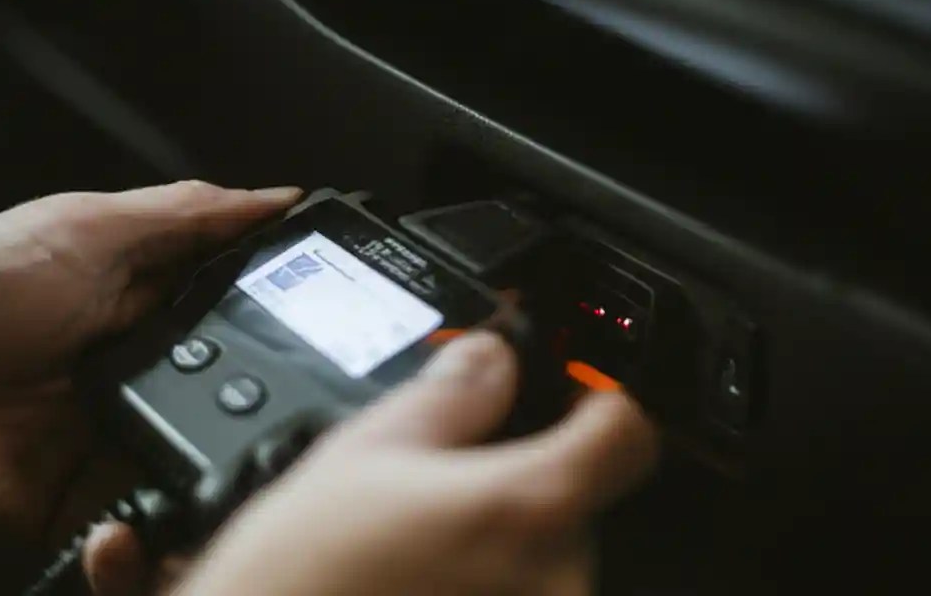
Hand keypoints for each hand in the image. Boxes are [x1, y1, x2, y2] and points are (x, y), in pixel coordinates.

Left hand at [0, 182, 300, 539]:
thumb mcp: (87, 226)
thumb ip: (184, 215)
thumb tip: (278, 198)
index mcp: (161, 307)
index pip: (255, 317)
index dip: (303, 325)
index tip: (355, 332)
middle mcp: (155, 375)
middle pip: (247, 398)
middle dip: (282, 410)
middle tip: (317, 413)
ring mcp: (127, 442)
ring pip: (212, 468)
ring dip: (237, 471)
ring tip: (263, 469)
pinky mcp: (95, 504)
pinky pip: (151, 529)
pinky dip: (169, 532)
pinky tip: (187, 514)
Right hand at [174, 332, 658, 595]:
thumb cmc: (301, 573)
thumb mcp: (367, 448)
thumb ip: (453, 391)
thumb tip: (492, 356)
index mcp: (529, 503)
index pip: (629, 430)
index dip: (597, 396)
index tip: (569, 391)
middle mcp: (555, 574)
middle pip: (580, 490)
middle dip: (524, 469)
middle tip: (449, 474)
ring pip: (549, 548)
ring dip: (503, 530)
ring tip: (423, 537)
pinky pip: (523, 589)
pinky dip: (490, 576)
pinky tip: (430, 574)